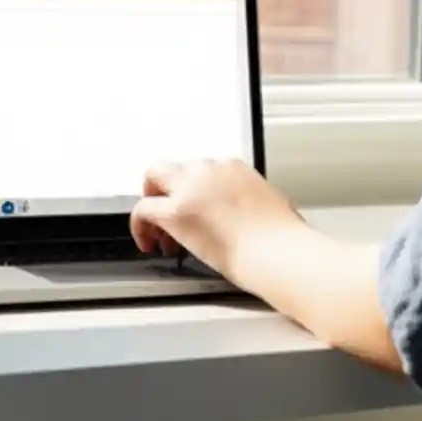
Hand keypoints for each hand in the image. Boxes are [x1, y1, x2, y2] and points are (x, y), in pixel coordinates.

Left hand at [129, 158, 306, 282]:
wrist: (277, 252)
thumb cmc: (281, 239)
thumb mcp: (271, 206)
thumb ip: (251, 204)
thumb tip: (249, 217)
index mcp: (234, 168)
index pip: (201, 171)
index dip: (193, 193)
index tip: (196, 211)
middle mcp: (209, 171)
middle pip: (172, 168)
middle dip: (165, 189)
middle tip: (167, 213)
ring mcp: (189, 189)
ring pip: (154, 179)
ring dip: (153, 204)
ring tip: (158, 232)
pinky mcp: (174, 212)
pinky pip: (142, 210)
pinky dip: (140, 226)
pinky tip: (148, 242)